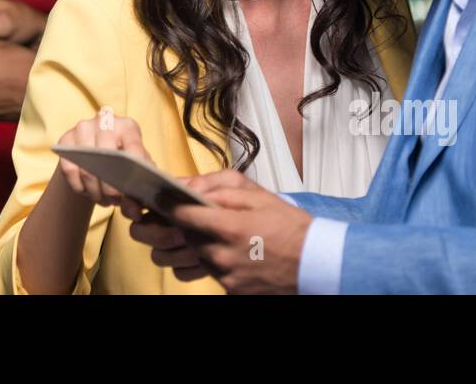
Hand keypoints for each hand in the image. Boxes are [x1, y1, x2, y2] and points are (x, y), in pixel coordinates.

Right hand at [51, 111, 152, 210]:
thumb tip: (134, 213)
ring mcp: (82, 128)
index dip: (132, 175)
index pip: (133, 150)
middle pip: (106, 160)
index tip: (129, 195)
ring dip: (95, 192)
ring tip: (104, 200)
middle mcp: (104, 121)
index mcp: (127, 126)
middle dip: (111, 189)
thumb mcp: (136, 169)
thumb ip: (140, 189)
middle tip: (115, 202)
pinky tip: (89, 193)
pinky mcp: (66, 140)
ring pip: (86, 168)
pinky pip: (69, 170)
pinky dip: (79, 187)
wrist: (97, 150)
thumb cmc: (122, 160)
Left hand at [130, 169, 311, 294]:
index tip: (159, 199)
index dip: (166, 205)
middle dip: (168, 227)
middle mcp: (223, 254)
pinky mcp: (230, 289)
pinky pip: (204, 274)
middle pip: (176, 239)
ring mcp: (225, 275)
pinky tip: (217, 251)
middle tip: (166, 218)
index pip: (181, 213)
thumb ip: (219, 188)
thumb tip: (188, 186)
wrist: (316, 263)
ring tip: (194, 236)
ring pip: (185, 260)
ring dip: (183, 248)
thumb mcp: (258, 195)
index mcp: (229, 225)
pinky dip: (204, 262)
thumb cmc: (292, 228)